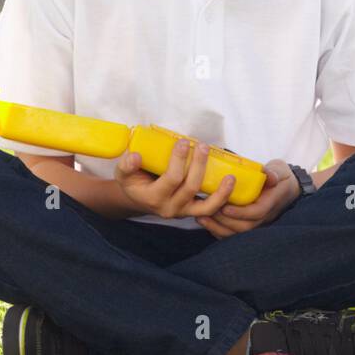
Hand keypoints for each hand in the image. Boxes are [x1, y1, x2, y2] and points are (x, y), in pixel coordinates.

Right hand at [114, 139, 237, 219]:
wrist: (139, 199)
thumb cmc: (134, 182)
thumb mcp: (124, 174)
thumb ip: (127, 165)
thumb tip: (136, 156)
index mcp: (153, 198)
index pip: (171, 178)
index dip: (179, 160)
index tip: (183, 142)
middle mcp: (170, 208)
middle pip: (191, 187)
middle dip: (199, 165)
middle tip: (203, 146)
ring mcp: (183, 212)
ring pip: (206, 206)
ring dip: (221, 192)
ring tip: (231, 177)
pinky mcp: (193, 212)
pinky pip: (211, 210)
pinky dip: (222, 200)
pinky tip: (230, 186)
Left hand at [196, 159, 301, 238]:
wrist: (287, 188)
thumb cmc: (280, 177)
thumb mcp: (279, 170)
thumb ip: (273, 172)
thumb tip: (269, 175)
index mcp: (271, 203)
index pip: (257, 213)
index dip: (240, 212)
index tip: (225, 207)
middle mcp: (263, 217)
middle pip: (244, 227)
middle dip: (224, 221)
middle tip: (206, 211)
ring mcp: (256, 223)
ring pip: (237, 233)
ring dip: (218, 227)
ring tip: (200, 218)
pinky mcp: (248, 224)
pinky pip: (233, 234)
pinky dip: (218, 231)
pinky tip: (205, 223)